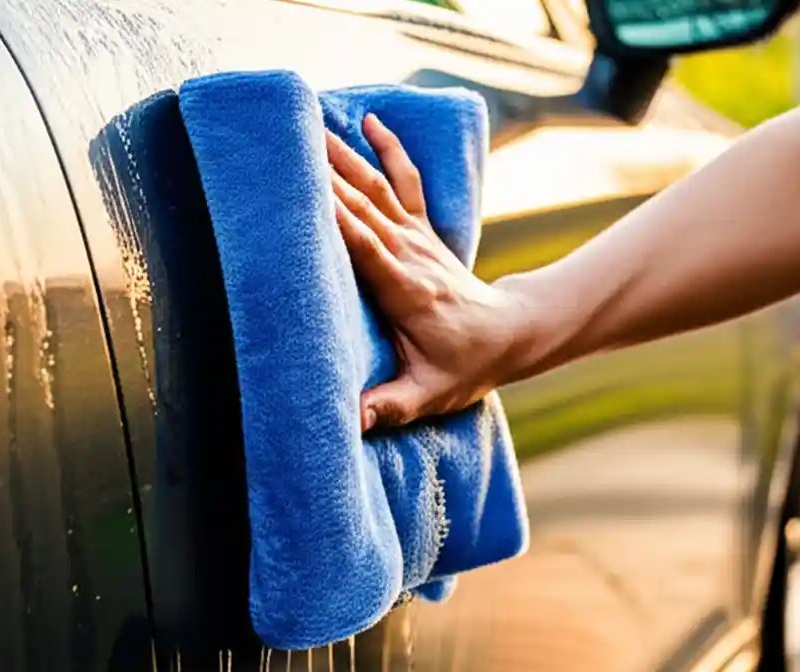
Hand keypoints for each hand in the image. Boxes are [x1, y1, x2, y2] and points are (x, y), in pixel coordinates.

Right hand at [327, 114, 531, 431]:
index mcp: (407, 291)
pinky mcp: (421, 231)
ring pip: (377, 187)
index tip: (302, 191)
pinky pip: (403, 181)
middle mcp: (411, 255)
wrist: (512, 335)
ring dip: (344, 156)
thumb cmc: (465, 368)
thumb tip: (352, 423)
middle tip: (286, 147)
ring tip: (309, 126)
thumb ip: (390, 407)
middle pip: (363, 208)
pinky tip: (369, 121)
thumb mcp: (429, 396)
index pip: (365, 248)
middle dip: (325, 177)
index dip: (335, 218)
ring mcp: (417, 238)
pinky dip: (388, 148)